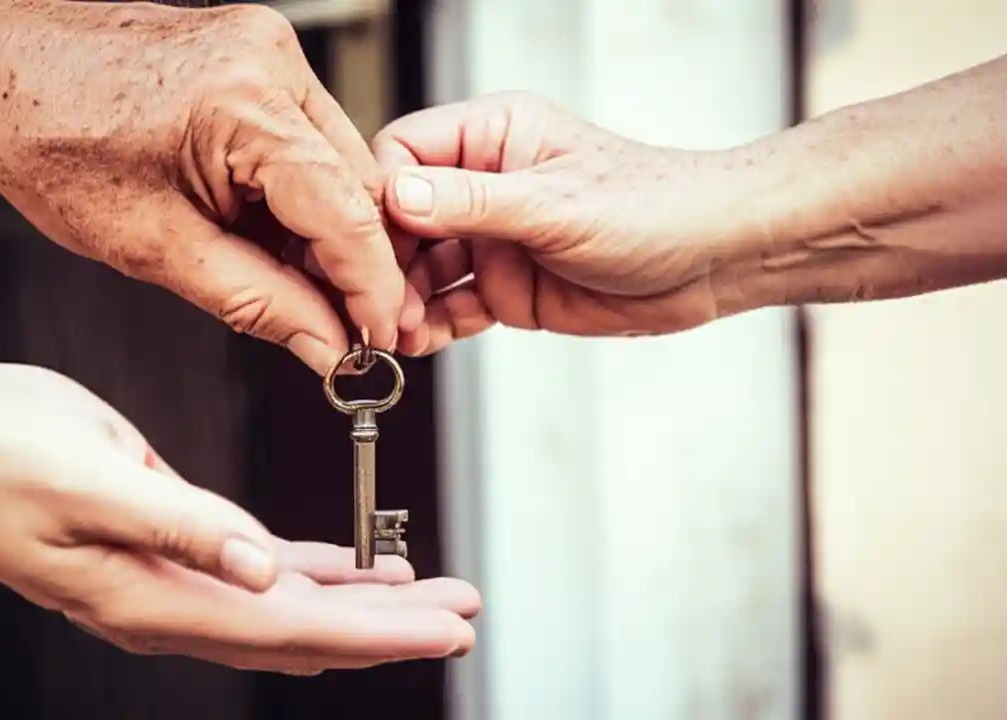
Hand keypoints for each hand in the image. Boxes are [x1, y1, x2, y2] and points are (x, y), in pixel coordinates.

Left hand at [0, 2, 413, 371]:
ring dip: (328, 233)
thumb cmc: (44, 134)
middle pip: (360, 189)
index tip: (375, 340)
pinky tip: (272, 235)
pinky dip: (301, 196)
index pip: (351, 215)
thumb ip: (254, 302)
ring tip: (293, 286)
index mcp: (245, 105)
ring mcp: (268, 53)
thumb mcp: (149, 245)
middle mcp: (271, 64)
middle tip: (338, 330)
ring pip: (341, 166)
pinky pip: (309, 139)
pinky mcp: (257, 57)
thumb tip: (322, 343)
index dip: (372, 291)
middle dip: (354, 266)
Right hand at [0, 363, 477, 672]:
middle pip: (304, 630)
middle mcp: (166, 601)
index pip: (293, 627)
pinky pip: (255, 570)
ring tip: (424, 592)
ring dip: (359, 602)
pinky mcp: (162, 544)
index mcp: (152, 594)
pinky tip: (346, 565)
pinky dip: (310, 570)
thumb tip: (264, 572)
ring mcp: (163, 579)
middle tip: (462, 612)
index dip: (378, 631)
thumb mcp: (83, 477)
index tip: (446, 626)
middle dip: (389, 625)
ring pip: (287, 606)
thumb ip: (180, 526)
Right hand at [374, 92, 761, 354]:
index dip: (379, 195)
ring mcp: (493, 239)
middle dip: (386, 261)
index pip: (405, 152)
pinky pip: (452, 307)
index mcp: (493, 136)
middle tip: (373, 299)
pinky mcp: (506, 287)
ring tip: (392, 330)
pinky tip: (417, 342)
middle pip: (403, 218)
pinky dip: (431, 327)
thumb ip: (471, 202)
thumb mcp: (554, 203)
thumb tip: (398, 195)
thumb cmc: (655, 205)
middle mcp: (485, 184)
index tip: (366, 237)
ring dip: (404, 301)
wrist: (713, 261)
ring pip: (422, 269)